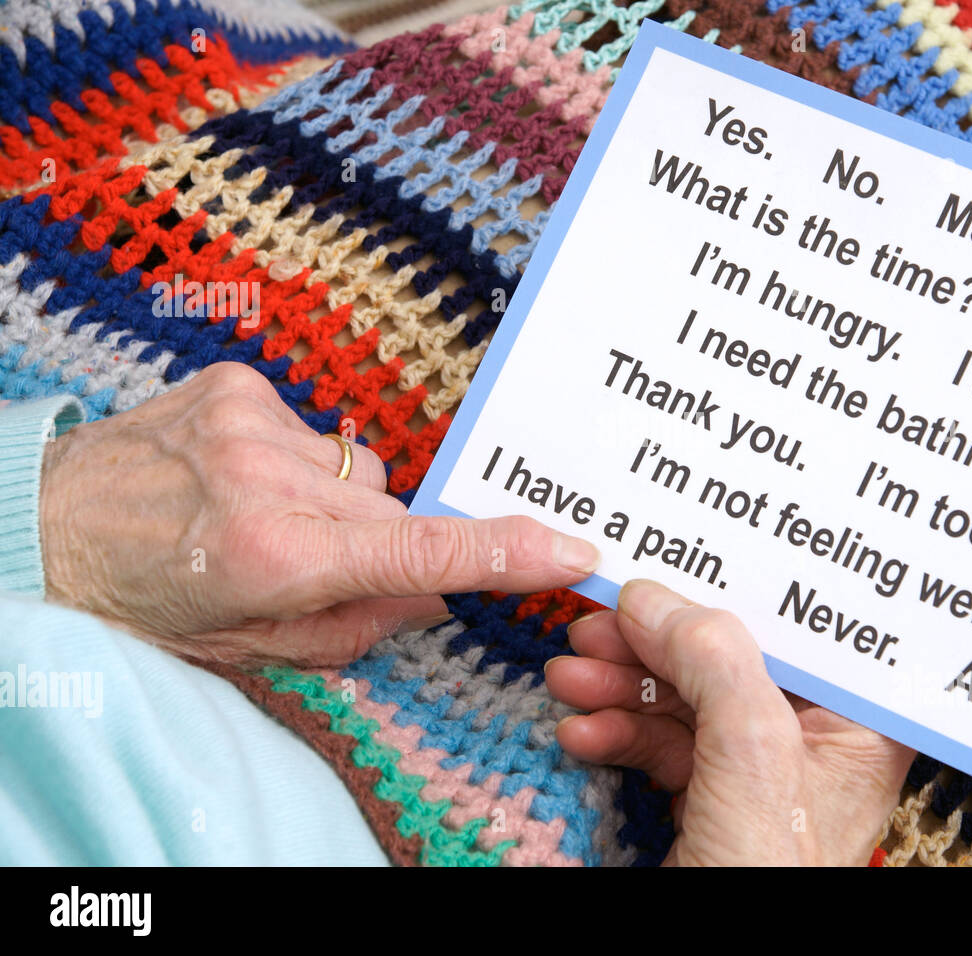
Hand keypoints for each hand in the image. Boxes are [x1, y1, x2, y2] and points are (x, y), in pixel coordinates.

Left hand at [38, 362, 599, 666]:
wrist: (42, 522)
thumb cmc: (141, 599)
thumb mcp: (246, 647)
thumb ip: (353, 629)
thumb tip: (430, 598)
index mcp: (273, 557)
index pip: (419, 553)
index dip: (501, 554)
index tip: (567, 549)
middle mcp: (270, 481)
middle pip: (395, 508)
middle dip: (377, 539)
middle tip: (312, 558)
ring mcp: (254, 422)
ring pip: (363, 470)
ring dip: (337, 498)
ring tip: (259, 511)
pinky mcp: (239, 384)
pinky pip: (319, 430)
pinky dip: (300, 459)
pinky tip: (241, 473)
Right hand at [545, 579, 913, 865]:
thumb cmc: (763, 886)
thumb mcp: (751, 763)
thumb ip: (717, 666)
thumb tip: (662, 599)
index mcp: (854, 730)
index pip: (804, 629)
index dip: (744, 586)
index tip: (683, 555)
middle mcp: (808, 744)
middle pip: (729, 654)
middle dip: (658, 635)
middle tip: (605, 615)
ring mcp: (751, 773)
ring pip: (683, 694)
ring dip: (622, 677)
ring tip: (573, 669)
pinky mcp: (704, 798)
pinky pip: (655, 742)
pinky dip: (613, 728)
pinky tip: (580, 728)